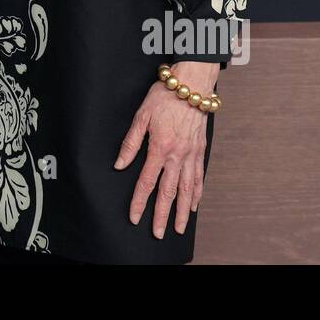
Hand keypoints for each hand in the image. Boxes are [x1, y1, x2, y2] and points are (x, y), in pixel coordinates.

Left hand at [113, 61, 216, 238]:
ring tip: (179, 227)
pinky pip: (199, 177)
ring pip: (186, 189)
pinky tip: (194, 205)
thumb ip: (130, 143)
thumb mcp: (141, 116)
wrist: (191, 85)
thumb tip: (119, 165)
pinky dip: (197, 193)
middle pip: (168, 192)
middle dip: (162, 215)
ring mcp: (191, 155)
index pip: (146, 182)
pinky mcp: (200, 150)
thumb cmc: (164, 98)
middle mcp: (177, 156)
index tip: (135, 217)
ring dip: (182, 211)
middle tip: (158, 233)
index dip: (139, 201)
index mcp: (160, 148)